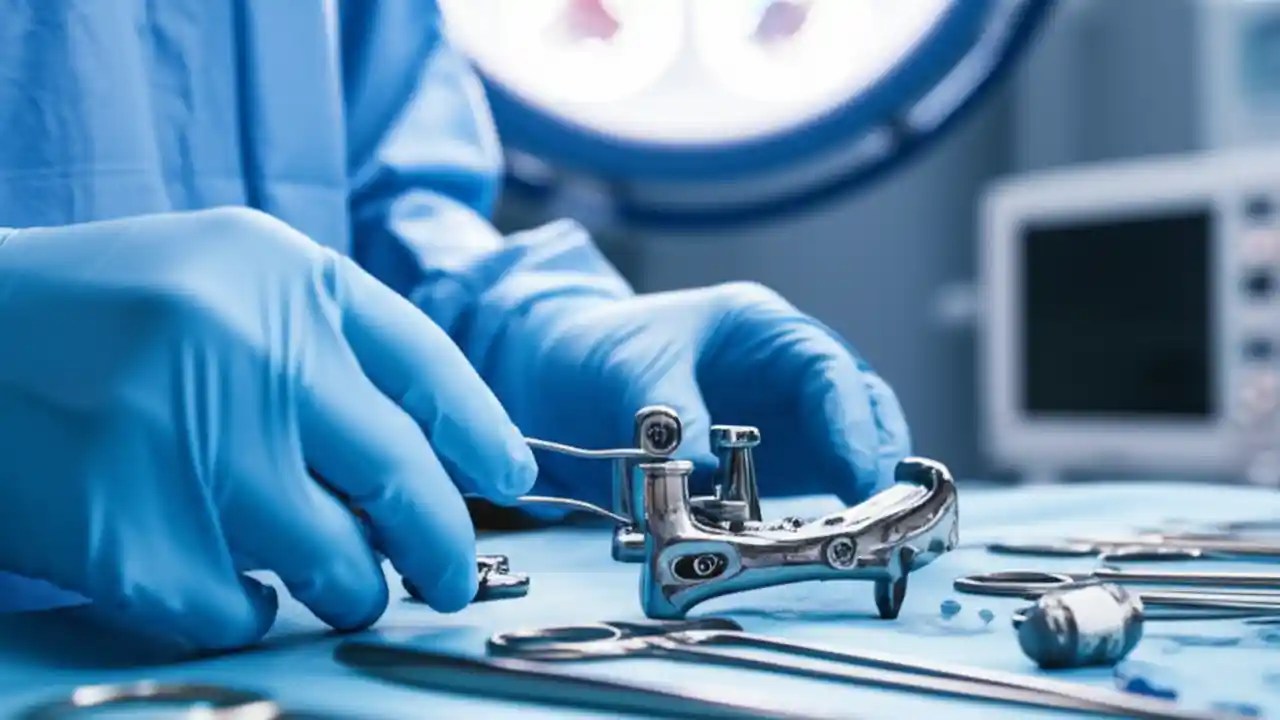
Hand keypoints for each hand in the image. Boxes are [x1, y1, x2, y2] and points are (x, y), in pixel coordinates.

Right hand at [0, 208, 534, 649]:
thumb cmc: (108, 314)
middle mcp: (249, 351)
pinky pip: (242, 612)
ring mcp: (189, 446)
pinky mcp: (131, 538)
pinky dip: (248, 611)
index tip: (511, 480)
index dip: (483, 436)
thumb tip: (452, 457)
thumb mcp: (232, 279)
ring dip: (352, 589)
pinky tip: (223, 579)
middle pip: (403, 480)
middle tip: (452, 579)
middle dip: (444, 548)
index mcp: (285, 277)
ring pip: (337, 565)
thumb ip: (336, 346)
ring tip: (339, 583)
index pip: (429, 370)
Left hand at [484, 281, 908, 510]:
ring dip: (853, 490)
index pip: (828, 368)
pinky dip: (815, 513)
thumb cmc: (594, 351)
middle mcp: (783, 369)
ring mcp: (779, 415)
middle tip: (875, 514)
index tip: (860, 472)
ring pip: (843, 449)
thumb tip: (706, 468)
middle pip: (857, 407)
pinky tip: (816, 543)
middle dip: (872, 458)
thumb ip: (672, 416)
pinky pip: (806, 486)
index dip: (852, 422)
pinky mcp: (766, 459)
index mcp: (761, 327)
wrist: (550, 377)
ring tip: (855, 535)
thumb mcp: (629, 370)